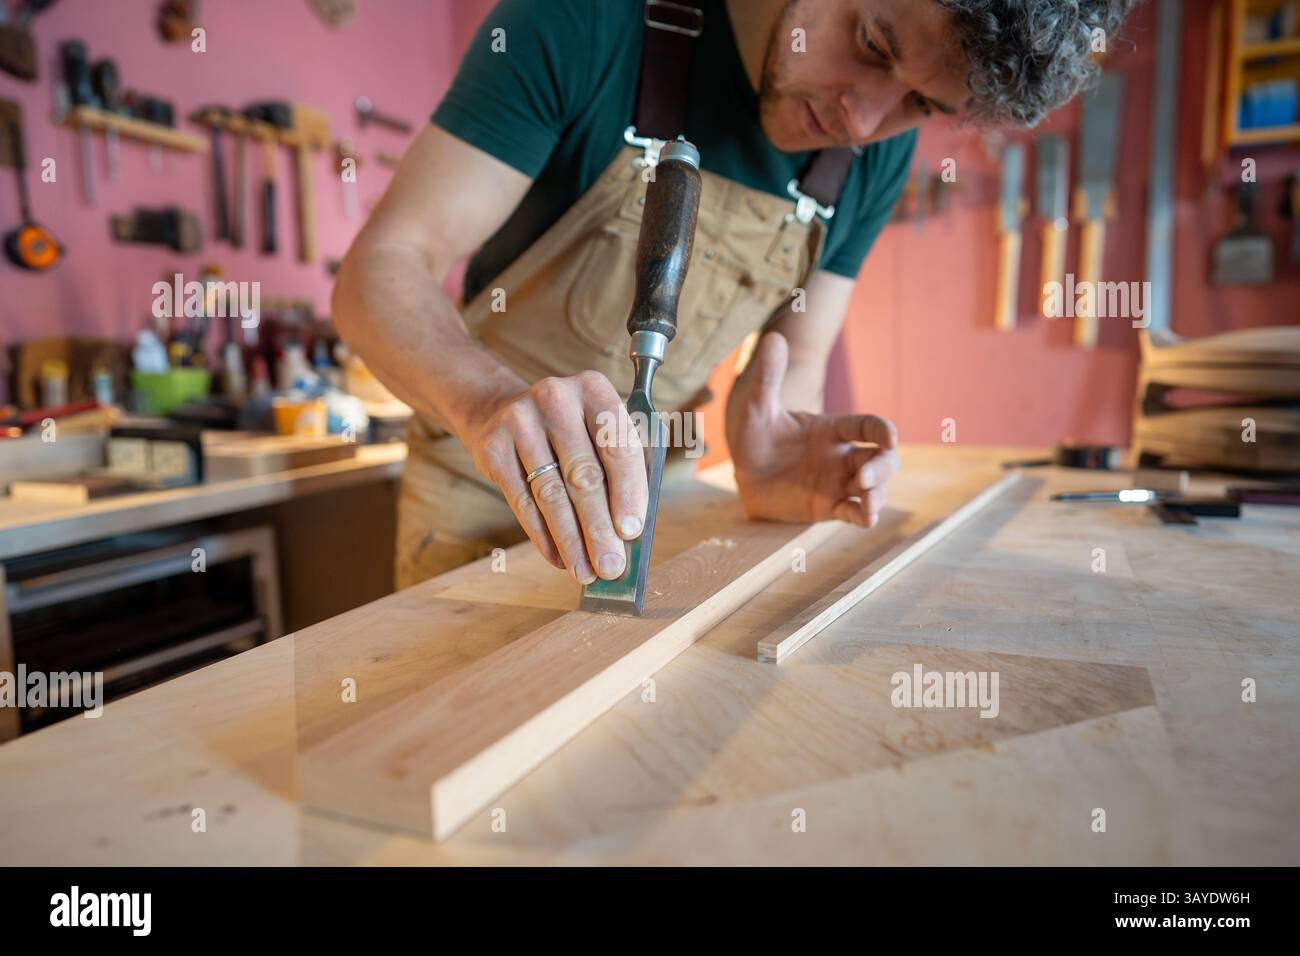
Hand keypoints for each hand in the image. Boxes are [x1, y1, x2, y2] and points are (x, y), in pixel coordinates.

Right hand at [462, 371, 646, 583]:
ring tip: (585, 571)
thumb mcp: (599, 429)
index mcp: (594, 389)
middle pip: (583, 475)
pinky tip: (559, 558)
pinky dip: (543, 536)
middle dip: (599, 528)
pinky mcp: (493, 447)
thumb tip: (630, 533)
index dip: (627, 492)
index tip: (632, 531)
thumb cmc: (571, 429)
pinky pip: (522, 502)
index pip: (617, 446)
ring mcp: (520, 421)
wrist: (502, 410)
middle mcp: (556, 398)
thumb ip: (620, 469)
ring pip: (551, 494)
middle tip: (611, 566)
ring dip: (571, 540)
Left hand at [727, 332, 898, 526]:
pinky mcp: (829, 506)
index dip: (882, 430)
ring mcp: (838, 482)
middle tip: (865, 477)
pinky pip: (852, 512)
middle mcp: (843, 455)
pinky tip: (866, 518)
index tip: (890, 436)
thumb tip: (772, 339)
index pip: (867, 426)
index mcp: (833, 429)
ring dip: (878, 494)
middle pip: (881, 458)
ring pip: (874, 488)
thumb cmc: (754, 435)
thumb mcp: (757, 406)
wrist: (744, 472)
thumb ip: (768, 376)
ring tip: (869, 504)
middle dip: (882, 466)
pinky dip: (863, 516)